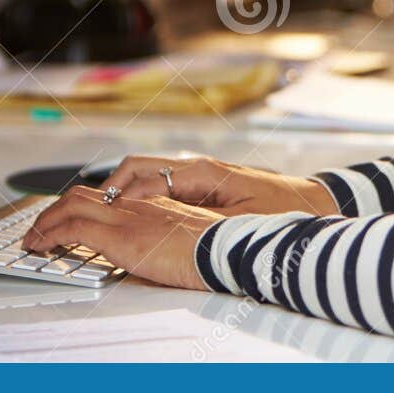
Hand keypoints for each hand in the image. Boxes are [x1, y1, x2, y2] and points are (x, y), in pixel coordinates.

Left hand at [21, 186, 219, 289]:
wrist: (227, 250)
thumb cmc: (217, 251)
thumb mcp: (189, 243)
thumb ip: (168, 243)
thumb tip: (159, 258)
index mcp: (153, 206)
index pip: (106, 199)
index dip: (80, 207)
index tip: (67, 221)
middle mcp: (136, 205)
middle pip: (83, 196)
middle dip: (55, 211)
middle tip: (40, 230)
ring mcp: (127, 218)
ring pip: (71, 207)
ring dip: (45, 223)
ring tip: (32, 240)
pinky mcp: (120, 236)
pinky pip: (72, 228)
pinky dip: (49, 235)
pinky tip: (39, 247)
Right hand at [97, 154, 338, 216]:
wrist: (317, 203)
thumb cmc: (287, 212)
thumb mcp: (246, 223)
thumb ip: (205, 223)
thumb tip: (167, 224)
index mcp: (204, 172)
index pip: (146, 179)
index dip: (118, 200)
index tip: (95, 216)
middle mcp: (197, 168)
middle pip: (136, 170)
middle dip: (105, 191)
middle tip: (76, 213)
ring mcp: (198, 175)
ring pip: (144, 176)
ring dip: (117, 193)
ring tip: (91, 216)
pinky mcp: (204, 187)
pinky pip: (158, 186)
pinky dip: (135, 198)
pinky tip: (125, 218)